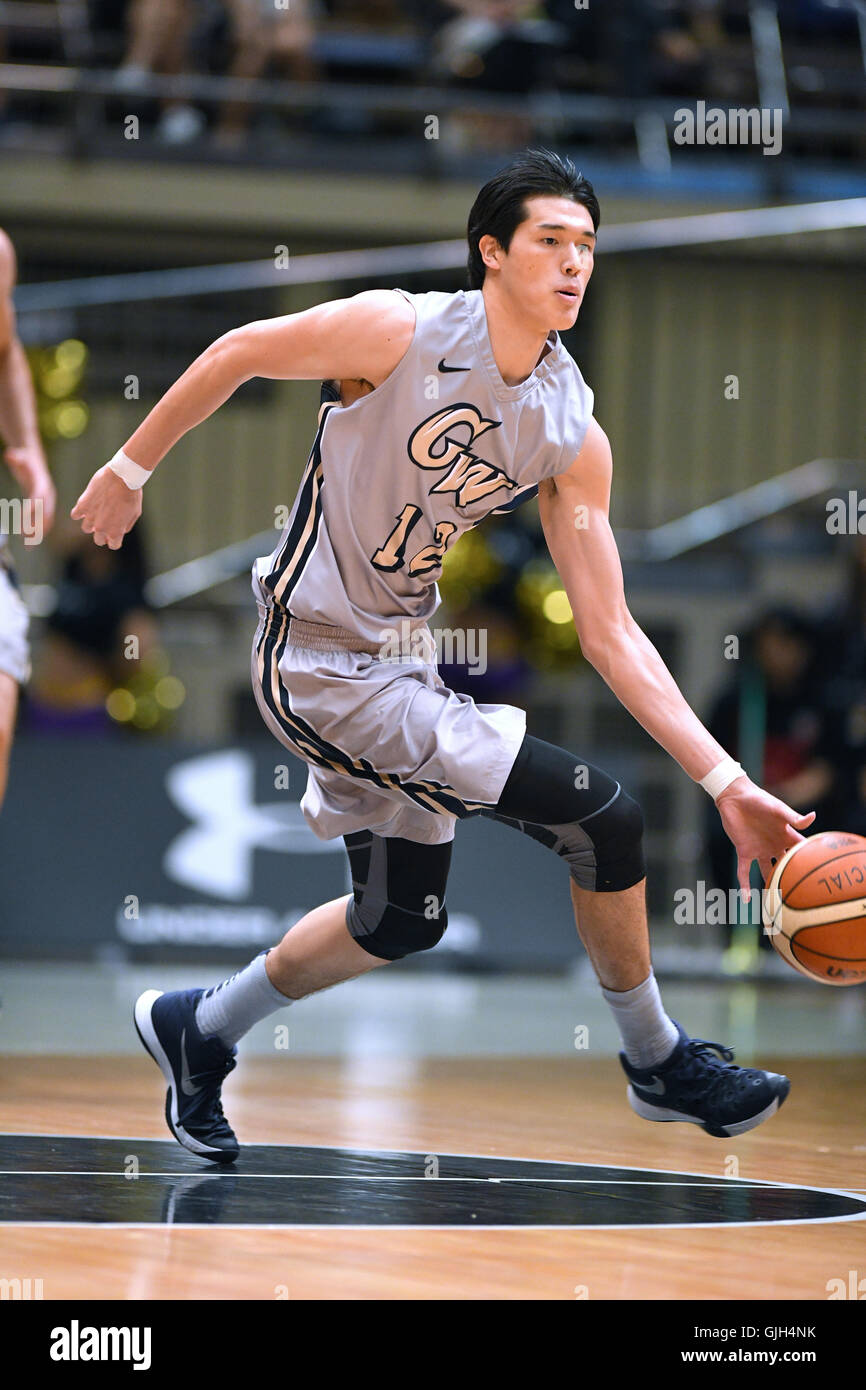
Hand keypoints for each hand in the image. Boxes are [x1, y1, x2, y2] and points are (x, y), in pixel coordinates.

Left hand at [5, 445, 56, 539]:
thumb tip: (10, 455)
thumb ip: (15, 457)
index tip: (23, 520)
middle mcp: (47, 495)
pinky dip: (37, 533)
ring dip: (38, 534)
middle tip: (27, 536)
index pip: (38, 498)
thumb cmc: (25, 459)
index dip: (32, 509)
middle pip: (45, 513)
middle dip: (37, 526)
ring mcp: (47, 503)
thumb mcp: (20, 456)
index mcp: (42, 484)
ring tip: (29, 546)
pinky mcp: (42, 507)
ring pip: (45, 521)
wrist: (34, 461)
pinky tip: (30, 544)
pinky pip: (42, 522)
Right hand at [70, 463, 141, 548]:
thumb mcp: (135, 514)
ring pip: (86, 528)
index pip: (113, 545)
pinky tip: (87, 506)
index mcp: (116, 532)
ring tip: (97, 512)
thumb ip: (125, 526)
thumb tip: (119, 531)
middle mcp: (102, 528)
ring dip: (91, 523)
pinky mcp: (82, 505)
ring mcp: (90, 517)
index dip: (114, 539)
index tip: (115, 533)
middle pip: (98, 540)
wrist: (122, 477)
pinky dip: (79, 512)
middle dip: (102, 534)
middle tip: (106, 522)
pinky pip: (75, 515)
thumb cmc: (132, 494)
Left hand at [716, 775, 815, 896]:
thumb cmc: (759, 800)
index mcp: (785, 835)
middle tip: (801, 895)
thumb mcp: (777, 809)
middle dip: (793, 877)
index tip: (820, 875)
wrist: (735, 797)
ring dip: (771, 884)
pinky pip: (744, 872)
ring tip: (777, 903)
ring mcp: (759, 850)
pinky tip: (746, 900)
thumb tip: (813, 817)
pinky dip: (745, 885)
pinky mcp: (743, 851)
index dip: (810, 861)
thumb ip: (793, 817)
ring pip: (767, 871)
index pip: (801, 851)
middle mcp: (774, 845)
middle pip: (786, 865)